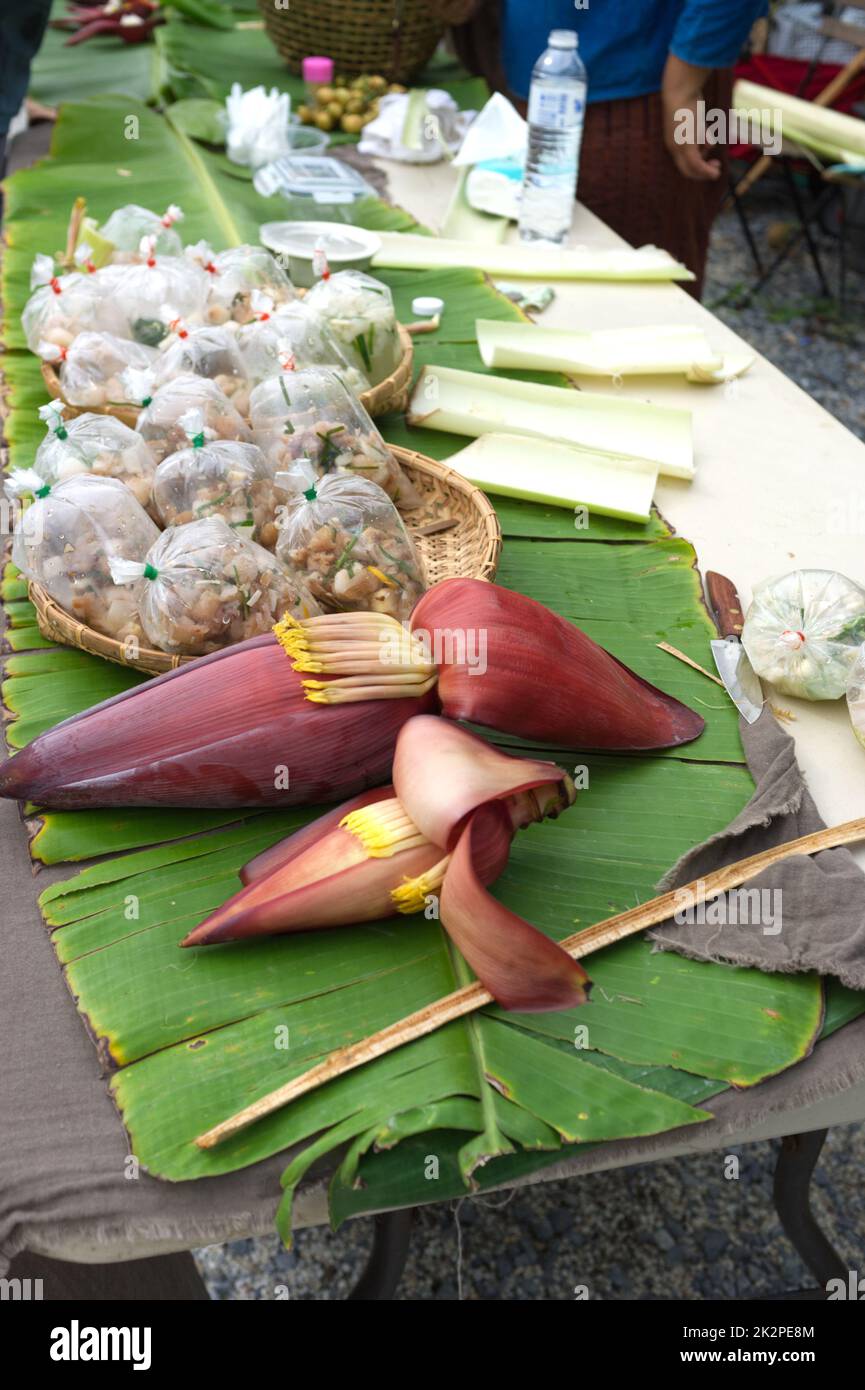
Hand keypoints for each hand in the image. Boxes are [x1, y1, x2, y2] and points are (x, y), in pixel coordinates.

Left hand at [661, 53, 720, 181]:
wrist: (680, 89)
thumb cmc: (687, 97)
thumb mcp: (693, 115)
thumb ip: (698, 129)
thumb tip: (708, 140)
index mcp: (672, 141)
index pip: (682, 162)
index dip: (696, 167)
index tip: (711, 161)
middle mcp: (674, 147)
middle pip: (687, 170)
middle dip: (702, 173)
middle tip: (717, 167)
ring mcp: (679, 147)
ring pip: (694, 167)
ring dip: (707, 164)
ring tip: (710, 140)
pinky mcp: (686, 145)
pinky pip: (697, 165)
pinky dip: (706, 172)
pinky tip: (716, 173)